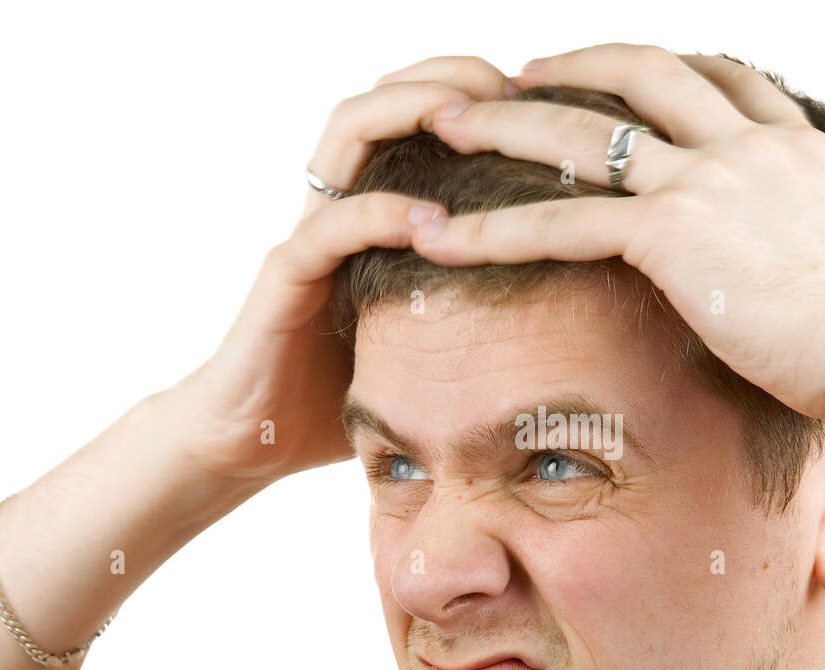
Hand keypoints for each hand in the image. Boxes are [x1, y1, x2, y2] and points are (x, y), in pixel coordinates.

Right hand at [166, 61, 514, 482]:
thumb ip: (475, 308)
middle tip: (507, 85)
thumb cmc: (347, 389)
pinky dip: (380, 213)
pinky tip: (431, 221)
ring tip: (470, 117)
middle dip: (446, 77)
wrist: (257, 438)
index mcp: (372, 211)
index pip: (414, 117)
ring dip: (409, 111)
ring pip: (349, 133)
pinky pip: (331, 227)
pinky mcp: (287, 277)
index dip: (470, 93)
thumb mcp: (427, 339)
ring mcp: (311, 234)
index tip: (534, 103)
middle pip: (383, 99)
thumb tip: (566, 312)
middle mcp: (339, 205)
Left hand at [406, 43, 824, 421]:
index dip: (662, 69)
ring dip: (506, 123)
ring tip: (446, 119)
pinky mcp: (670, 233)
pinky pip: (560, 224)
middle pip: (641, 75)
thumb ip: (819, 250)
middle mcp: (748, 146)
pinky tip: (441, 236)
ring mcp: (707, 180)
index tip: (619, 72)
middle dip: (571, 69)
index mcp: (796, 148)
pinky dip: (493, 229)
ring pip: (582, 136)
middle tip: (513, 77)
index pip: (720, 78)